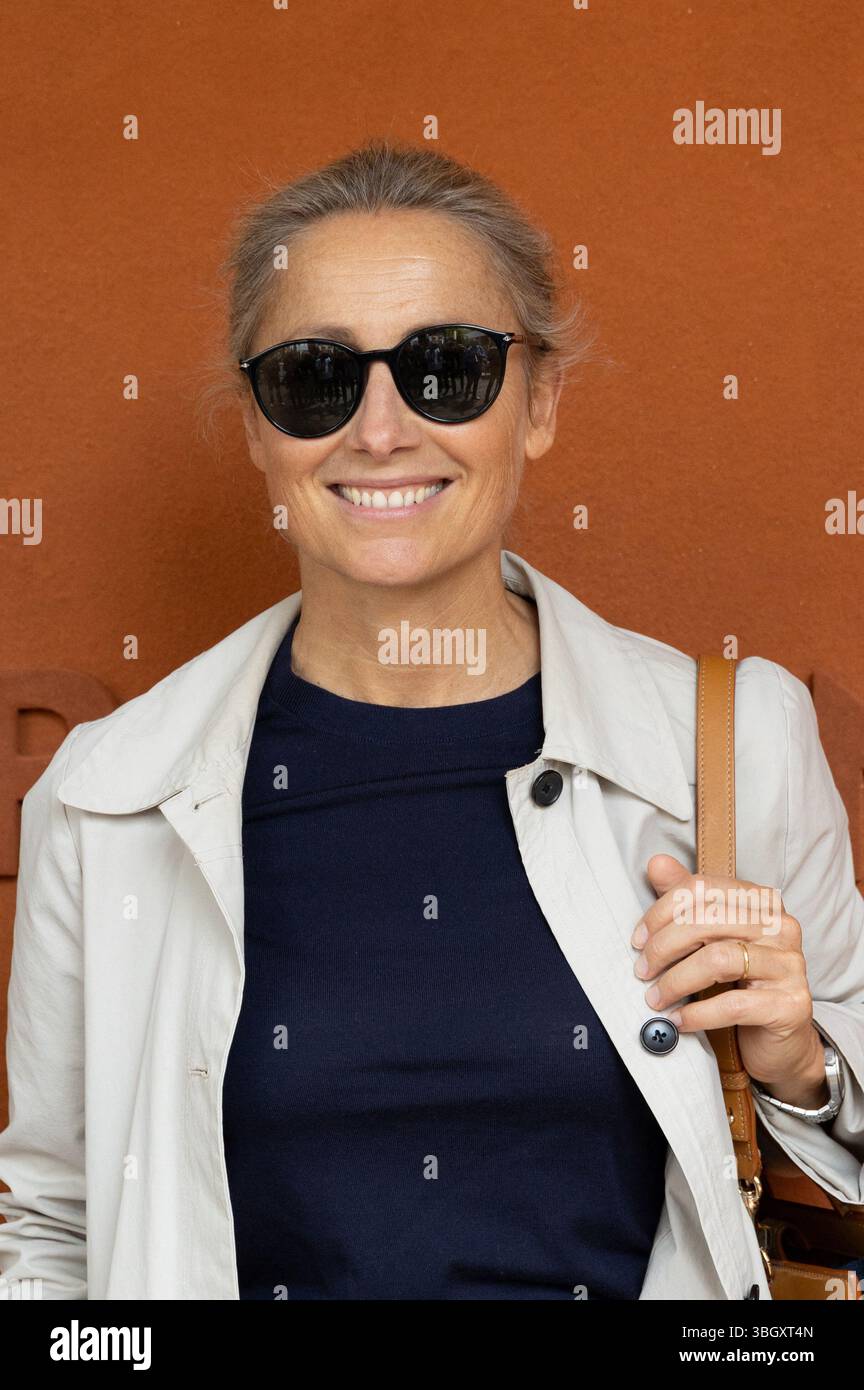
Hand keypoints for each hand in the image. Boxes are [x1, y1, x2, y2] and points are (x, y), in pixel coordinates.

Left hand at [633, 854, 828, 1108]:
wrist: (778, 1040)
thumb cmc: (739, 985)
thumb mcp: (709, 940)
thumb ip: (685, 901)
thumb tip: (656, 864)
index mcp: (761, 902)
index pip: (704, 889)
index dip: (662, 912)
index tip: (638, 940)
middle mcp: (782, 926)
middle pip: (709, 921)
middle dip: (664, 946)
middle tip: (642, 970)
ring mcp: (790, 965)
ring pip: (719, 960)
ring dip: (676, 981)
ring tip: (655, 998)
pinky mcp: (791, 1005)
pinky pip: (734, 1004)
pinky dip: (698, 1013)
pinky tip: (679, 1020)